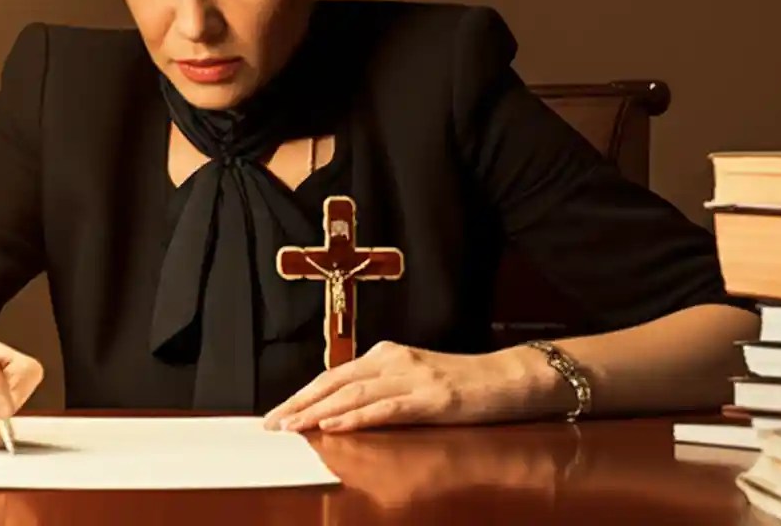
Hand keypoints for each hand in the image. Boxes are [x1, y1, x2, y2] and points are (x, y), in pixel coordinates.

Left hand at [264, 341, 559, 432]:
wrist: (508, 378)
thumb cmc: (461, 385)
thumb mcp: (414, 381)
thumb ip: (380, 390)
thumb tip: (341, 411)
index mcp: (386, 354)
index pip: (333, 375)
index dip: (302, 394)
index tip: (277, 413)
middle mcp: (393, 360)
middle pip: (335, 382)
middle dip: (300, 403)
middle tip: (272, 423)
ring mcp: (412, 376)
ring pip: (353, 394)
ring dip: (318, 412)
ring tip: (292, 426)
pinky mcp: (431, 397)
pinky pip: (385, 408)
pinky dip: (356, 417)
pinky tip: (335, 425)